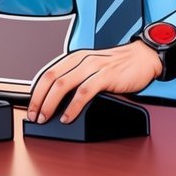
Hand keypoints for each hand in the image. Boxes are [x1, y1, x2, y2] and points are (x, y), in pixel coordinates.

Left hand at [27, 42, 162, 124]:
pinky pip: (84, 92)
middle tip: (34, 115)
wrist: (144, 58)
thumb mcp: (92, 68)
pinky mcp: (105, 76)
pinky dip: (73, 107)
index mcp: (74, 57)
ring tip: (46, 117)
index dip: (36, 91)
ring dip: (51, 104)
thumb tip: (58, 99)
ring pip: (63, 85)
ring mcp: (92, 67)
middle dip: (38, 99)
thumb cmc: (119, 65)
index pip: (47, 73)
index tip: (31, 106)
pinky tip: (67, 117)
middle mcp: (80, 60)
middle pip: (50, 79)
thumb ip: (77, 78)